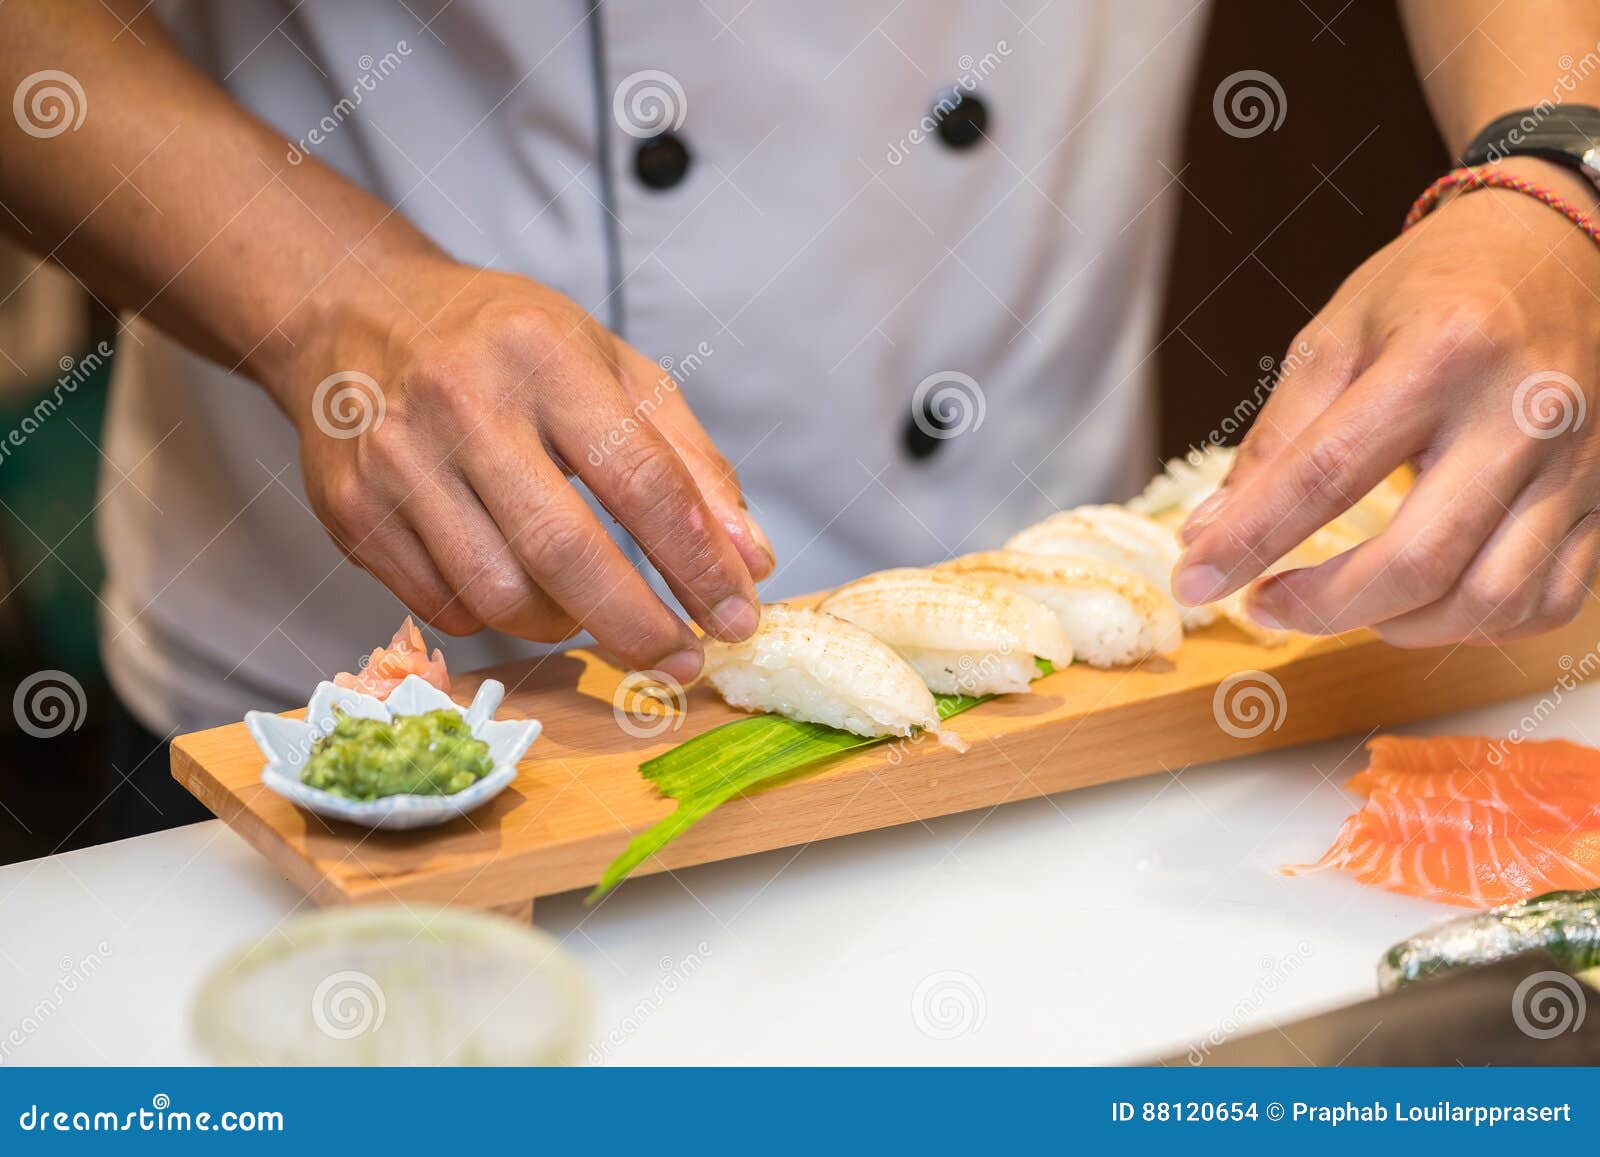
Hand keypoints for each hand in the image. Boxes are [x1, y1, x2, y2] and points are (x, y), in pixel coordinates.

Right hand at [282, 258, 771, 683]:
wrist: (354, 310)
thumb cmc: (505, 344)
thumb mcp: (611, 366)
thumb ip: (689, 460)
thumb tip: (749, 560)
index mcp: (543, 356)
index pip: (642, 480)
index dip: (699, 564)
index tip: (736, 616)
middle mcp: (462, 405)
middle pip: (565, 553)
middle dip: (639, 625)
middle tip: (683, 659)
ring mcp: (397, 463)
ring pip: (500, 595)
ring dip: (567, 623)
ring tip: (595, 607)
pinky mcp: (352, 512)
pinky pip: (445, 605)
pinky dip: (499, 614)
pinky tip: (519, 582)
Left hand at [1173, 160, 1599, 646]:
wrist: (1558, 248)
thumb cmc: (1436, 288)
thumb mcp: (1336, 337)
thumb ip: (1276, 441)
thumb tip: (1211, 532)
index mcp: (1446, 352)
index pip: (1328, 475)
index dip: (1251, 541)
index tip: (1194, 579)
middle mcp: (1526, 411)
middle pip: (1419, 560)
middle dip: (1323, 607)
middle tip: (1265, 606)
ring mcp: (1581, 462)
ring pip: (1486, 599)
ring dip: (1395, 625)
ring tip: (1341, 604)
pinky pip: (1546, 601)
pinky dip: (1472, 625)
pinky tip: (1420, 604)